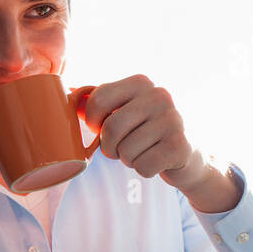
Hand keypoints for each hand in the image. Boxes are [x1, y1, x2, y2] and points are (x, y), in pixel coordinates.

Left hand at [81, 74, 200, 187]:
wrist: (184, 153)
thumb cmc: (143, 131)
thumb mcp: (121, 110)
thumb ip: (97, 101)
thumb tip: (68, 92)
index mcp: (140, 82)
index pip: (98, 99)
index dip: (92, 120)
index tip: (101, 127)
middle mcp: (159, 95)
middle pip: (110, 128)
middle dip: (108, 146)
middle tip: (119, 148)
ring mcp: (172, 119)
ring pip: (125, 151)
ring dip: (127, 159)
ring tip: (142, 151)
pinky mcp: (179, 145)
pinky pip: (141, 166)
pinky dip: (143, 169)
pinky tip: (156, 160)